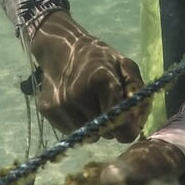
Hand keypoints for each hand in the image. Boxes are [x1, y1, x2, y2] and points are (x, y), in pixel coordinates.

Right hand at [29, 11, 148, 141]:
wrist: (60, 48)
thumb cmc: (98, 58)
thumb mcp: (125, 65)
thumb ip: (137, 93)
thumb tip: (137, 126)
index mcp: (101, 81)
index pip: (120, 123)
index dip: (128, 128)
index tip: (129, 124)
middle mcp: (78, 95)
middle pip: (106, 132)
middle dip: (112, 124)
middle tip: (107, 105)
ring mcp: (60, 105)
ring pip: (89, 136)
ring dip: (95, 127)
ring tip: (91, 105)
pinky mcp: (47, 111)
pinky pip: (72, 133)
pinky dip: (79, 125)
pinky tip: (77, 107)